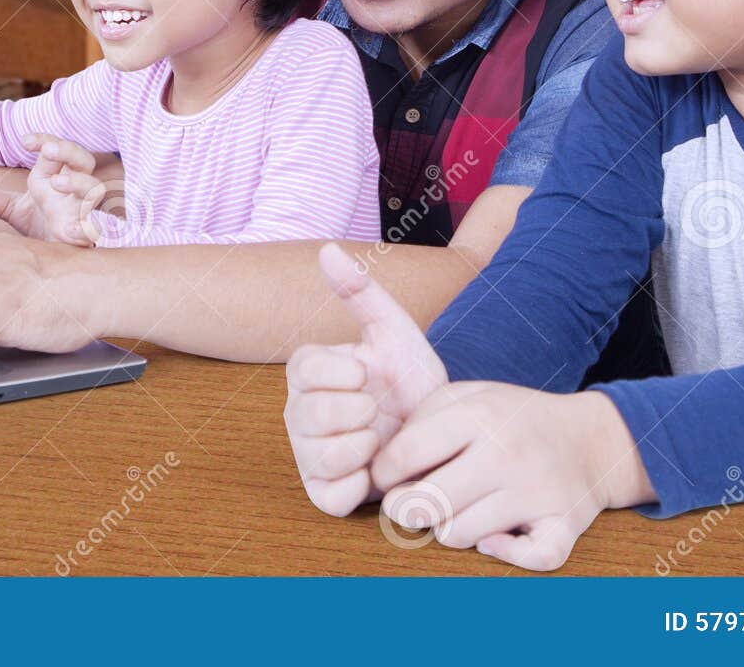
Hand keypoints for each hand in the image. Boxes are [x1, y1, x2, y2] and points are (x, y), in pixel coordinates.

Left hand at [0, 133, 107, 245]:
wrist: (53, 259)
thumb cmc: (40, 226)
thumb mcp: (13, 211)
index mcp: (54, 178)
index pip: (55, 149)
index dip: (44, 139)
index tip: (24, 141)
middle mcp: (71, 191)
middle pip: (83, 160)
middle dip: (69, 151)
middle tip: (49, 150)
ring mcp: (79, 212)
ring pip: (94, 189)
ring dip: (79, 182)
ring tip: (58, 182)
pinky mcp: (84, 236)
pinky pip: (92, 228)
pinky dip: (86, 227)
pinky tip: (72, 230)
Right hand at [284, 244, 446, 516]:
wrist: (444, 433)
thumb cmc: (411, 380)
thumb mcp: (394, 332)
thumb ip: (361, 293)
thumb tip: (327, 249)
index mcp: (309, 373)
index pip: (303, 368)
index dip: (341, 371)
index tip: (368, 372)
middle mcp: (299, 414)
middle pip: (309, 413)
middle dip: (357, 411)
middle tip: (379, 410)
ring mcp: (309, 455)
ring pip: (319, 455)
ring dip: (362, 446)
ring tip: (381, 439)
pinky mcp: (324, 494)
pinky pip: (329, 494)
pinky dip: (358, 484)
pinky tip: (376, 471)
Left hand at [370, 383, 653, 571]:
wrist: (590, 438)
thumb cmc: (512, 419)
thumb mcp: (466, 397)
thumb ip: (420, 422)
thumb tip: (383, 471)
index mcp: (479, 416)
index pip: (404, 456)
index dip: (384, 474)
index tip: (389, 478)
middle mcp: (507, 454)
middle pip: (426, 504)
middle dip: (407, 508)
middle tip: (413, 502)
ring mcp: (537, 492)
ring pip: (460, 535)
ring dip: (451, 528)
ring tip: (459, 508)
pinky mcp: (564, 524)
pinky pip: (525, 558)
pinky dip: (504, 553)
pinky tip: (495, 536)